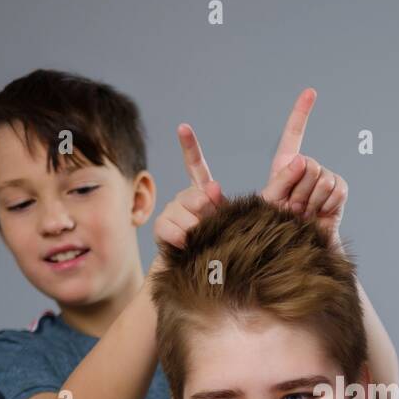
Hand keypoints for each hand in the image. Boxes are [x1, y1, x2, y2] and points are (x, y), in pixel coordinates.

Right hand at [149, 124, 224, 264]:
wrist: (205, 270)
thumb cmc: (226, 243)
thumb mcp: (237, 220)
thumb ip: (232, 201)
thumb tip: (214, 186)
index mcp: (203, 191)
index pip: (195, 165)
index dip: (189, 145)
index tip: (183, 127)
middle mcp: (184, 197)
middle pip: (195, 196)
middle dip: (206, 210)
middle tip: (211, 222)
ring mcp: (172, 210)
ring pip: (185, 214)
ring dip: (197, 229)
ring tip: (201, 239)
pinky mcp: (161, 227)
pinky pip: (171, 229)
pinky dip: (181, 238)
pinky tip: (185, 244)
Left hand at [259, 88, 348, 249]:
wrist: (299, 247)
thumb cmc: (276, 228)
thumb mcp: (269, 203)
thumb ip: (280, 180)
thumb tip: (301, 160)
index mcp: (285, 165)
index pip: (293, 135)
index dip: (301, 113)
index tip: (310, 92)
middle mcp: (307, 167)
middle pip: (308, 163)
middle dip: (298, 190)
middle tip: (293, 209)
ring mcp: (325, 177)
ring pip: (322, 178)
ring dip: (311, 201)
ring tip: (304, 215)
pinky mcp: (339, 190)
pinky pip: (336, 190)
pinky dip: (327, 205)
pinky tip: (320, 215)